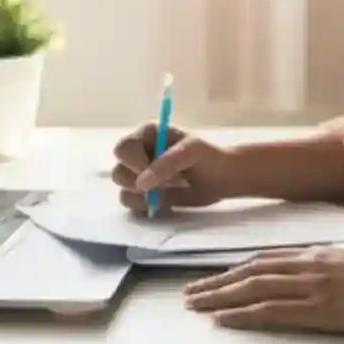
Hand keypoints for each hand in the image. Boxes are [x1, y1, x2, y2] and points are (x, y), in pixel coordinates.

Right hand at [111, 124, 240, 214]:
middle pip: (118, 171)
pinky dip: (145, 208)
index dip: (134, 163)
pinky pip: (134, 206)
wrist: (225, 177)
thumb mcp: (192, 151)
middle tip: (164, 185)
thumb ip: (166, 163)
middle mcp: (139, 154)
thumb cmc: (210, 157)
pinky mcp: (148, 196)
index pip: (124, 149)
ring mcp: (142, 177)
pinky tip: (166, 203)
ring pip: (123, 190)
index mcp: (147, 135)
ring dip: (141, 197)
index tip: (151, 175)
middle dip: (137, 183)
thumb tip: (141, 183)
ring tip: (166, 194)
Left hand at [183, 247, 343, 339]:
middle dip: (217, 283)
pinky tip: (223, 320)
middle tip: (189, 294)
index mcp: (319, 254)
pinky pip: (272, 312)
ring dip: (220, 298)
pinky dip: (243, 315)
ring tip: (195, 307)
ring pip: (254, 290)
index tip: (213, 278)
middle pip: (251, 272)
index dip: (235, 269)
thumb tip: (308, 276)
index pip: (266, 260)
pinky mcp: (320, 311)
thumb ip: (329, 268)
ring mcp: (314, 288)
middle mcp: (310, 266)